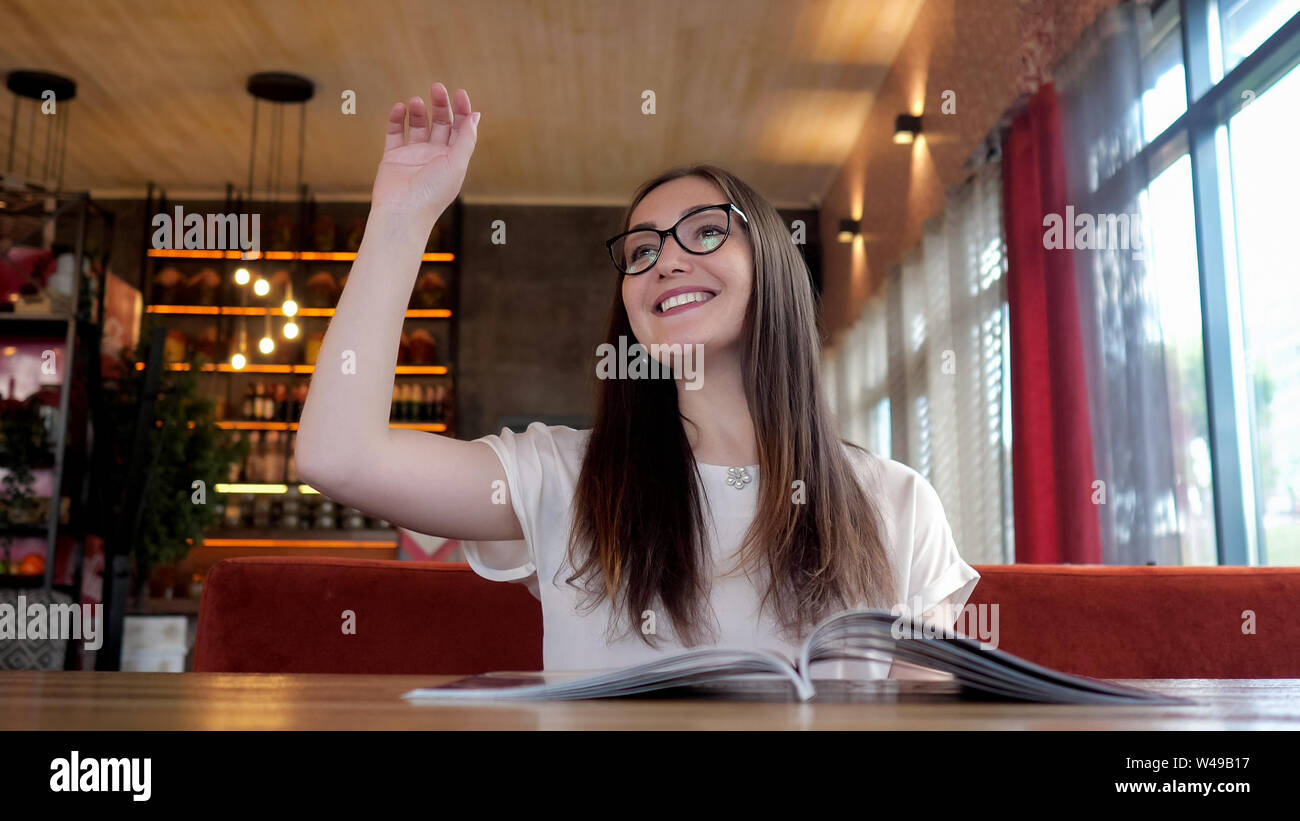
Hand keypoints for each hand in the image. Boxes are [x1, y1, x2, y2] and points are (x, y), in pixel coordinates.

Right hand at [372, 83, 478, 221]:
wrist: (403, 212)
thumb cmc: (433, 192)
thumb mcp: (457, 163)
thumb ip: (466, 139)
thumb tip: (475, 115)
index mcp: (453, 159)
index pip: (460, 129)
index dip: (462, 110)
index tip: (459, 93)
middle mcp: (435, 156)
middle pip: (440, 123)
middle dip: (440, 105)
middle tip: (437, 87)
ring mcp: (414, 156)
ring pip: (418, 126)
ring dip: (418, 111)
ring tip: (416, 101)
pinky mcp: (393, 157)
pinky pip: (395, 133)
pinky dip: (397, 119)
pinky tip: (400, 108)